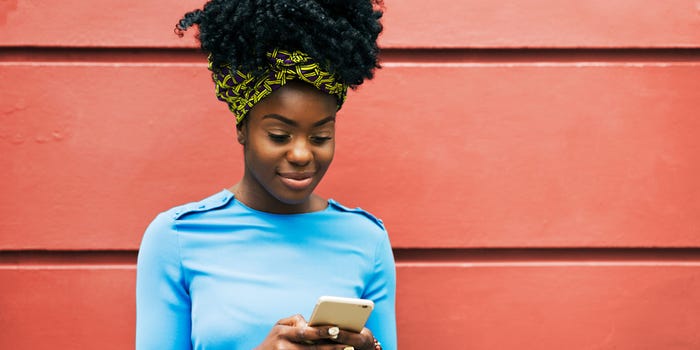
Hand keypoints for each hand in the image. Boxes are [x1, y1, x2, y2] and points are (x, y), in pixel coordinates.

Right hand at [255, 314, 373, 349]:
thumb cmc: (274, 338)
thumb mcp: (280, 326)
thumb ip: (297, 322)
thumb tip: (312, 324)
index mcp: (282, 333)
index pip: (305, 332)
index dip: (321, 332)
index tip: (337, 330)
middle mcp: (283, 346)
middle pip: (312, 349)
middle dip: (330, 348)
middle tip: (347, 346)